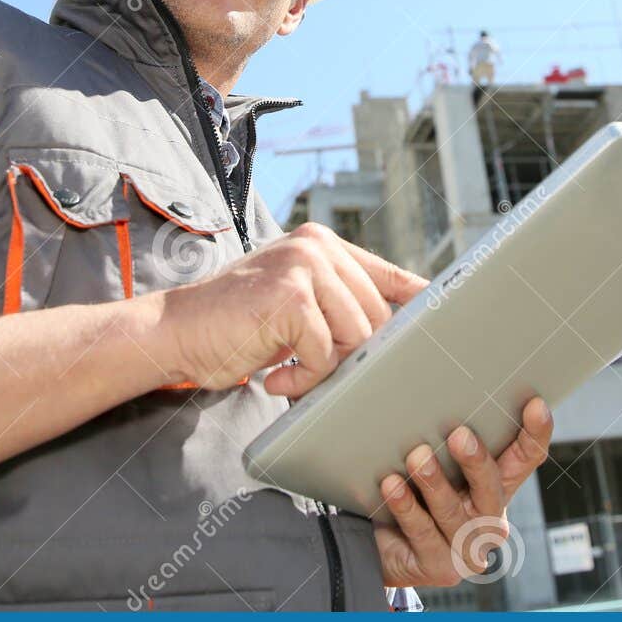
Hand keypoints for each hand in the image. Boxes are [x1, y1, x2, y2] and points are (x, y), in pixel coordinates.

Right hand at [151, 221, 426, 394]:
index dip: (420, 306)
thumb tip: (401, 330)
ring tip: (289, 371)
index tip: (447, 330)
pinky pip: (325, 356)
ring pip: (356, 337)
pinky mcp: (290, 298)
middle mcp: (316, 246)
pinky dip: (303, 379)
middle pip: (377, 317)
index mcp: (322, 242)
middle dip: (352, 355)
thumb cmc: (234, 325)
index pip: (391, 277)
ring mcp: (303, 267)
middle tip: (311, 369)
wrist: (174, 332)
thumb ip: (338, 303)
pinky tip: (274, 377)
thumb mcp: (293, 301)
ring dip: (326, 369)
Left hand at [373, 396, 552, 587]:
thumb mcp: (437, 466)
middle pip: (491, 488)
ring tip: (416, 456)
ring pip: (452, 512)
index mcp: (497, 487)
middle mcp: (490, 519)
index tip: (535, 404)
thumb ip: (444, 439)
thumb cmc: (415, 494)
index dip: (536, 433)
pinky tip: (392, 485)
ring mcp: (467, 548)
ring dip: (434, 482)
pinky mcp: (440, 568)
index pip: (525, 459)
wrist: (382, 549)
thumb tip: (430, 384)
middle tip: (459, 434)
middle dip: (476, 461)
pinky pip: (422, 533)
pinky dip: (406, 507)